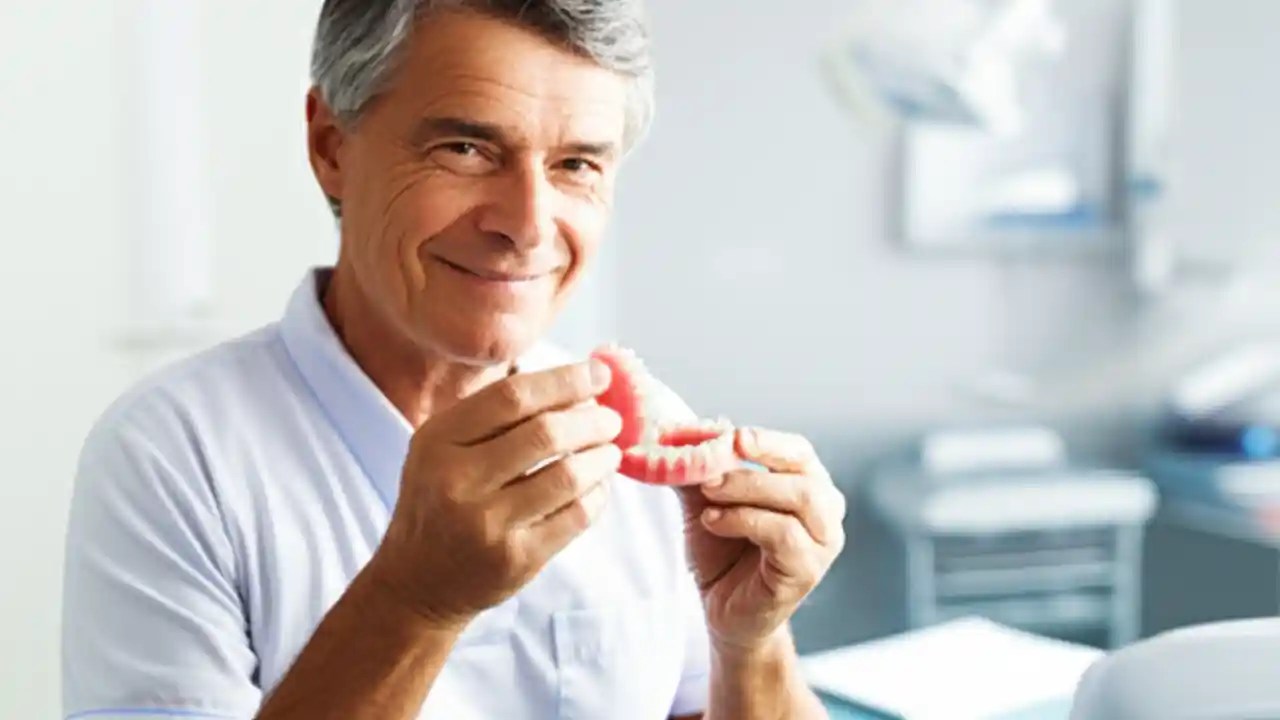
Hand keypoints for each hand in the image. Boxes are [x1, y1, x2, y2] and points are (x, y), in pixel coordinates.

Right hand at [367, 359, 622, 629]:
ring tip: (610, 451)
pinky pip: (576, 516)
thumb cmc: (440, 501)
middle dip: (592, 420)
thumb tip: (576, 384)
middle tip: (612, 420)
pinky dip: (598, 494)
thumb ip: (494, 414)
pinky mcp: (517, 559)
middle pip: (545, 433)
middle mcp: (458, 480)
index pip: (512, 397)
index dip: (565, 380)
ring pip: (567, 476)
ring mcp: (488, 524)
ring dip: (601, 457)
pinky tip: (598, 486)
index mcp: (439, 441)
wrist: (417, 582)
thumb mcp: (443, 449)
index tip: (599, 373)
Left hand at [678, 427, 846, 651]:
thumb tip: (675, 433)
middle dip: (751, 467)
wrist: (723, 612)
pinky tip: (714, 523)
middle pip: (801, 472)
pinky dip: (744, 520)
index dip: (767, 440)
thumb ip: (697, 466)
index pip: (797, 450)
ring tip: (709, 498)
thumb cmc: (722, 553)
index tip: (732, 437)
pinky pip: (784, 534)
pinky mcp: (809, 570)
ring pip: (799, 498)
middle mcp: (825, 511)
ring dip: (747, 491)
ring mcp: (822, 542)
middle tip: (708, 475)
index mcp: (808, 485)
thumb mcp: (706, 500)